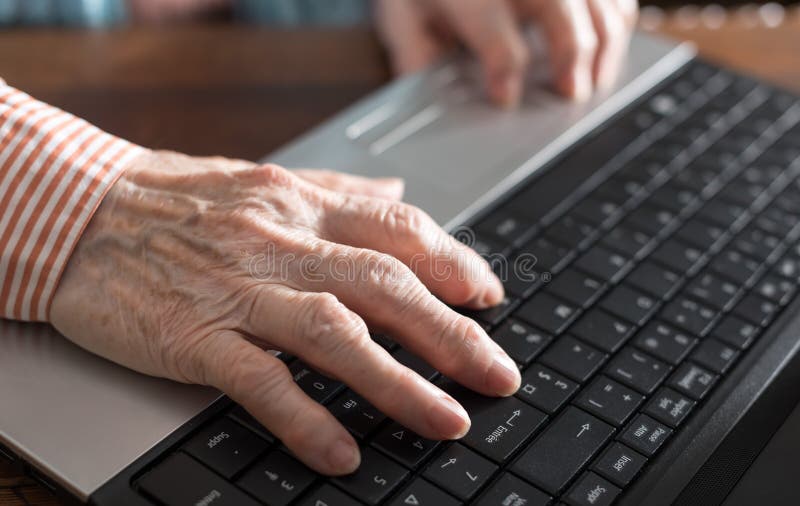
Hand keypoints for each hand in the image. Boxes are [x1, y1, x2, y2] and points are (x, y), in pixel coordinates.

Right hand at [50, 152, 518, 474]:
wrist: (76, 210)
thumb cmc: (173, 197)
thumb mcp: (265, 179)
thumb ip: (338, 192)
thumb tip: (399, 193)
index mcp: (299, 204)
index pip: (396, 229)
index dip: (453, 262)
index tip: (489, 296)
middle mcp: (278, 242)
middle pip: (383, 286)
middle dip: (450, 333)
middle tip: (496, 374)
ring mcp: (236, 289)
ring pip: (334, 333)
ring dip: (397, 382)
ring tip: (447, 420)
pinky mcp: (191, 334)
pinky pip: (258, 381)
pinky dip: (305, 417)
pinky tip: (342, 452)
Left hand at [375, 0, 637, 105]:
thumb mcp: (406, 16)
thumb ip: (417, 56)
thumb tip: (430, 101)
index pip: (494, 28)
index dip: (503, 69)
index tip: (506, 99)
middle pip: (560, 8)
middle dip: (570, 56)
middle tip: (570, 94)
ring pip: (598, 2)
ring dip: (603, 45)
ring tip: (592, 81)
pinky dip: (616, 22)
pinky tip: (604, 49)